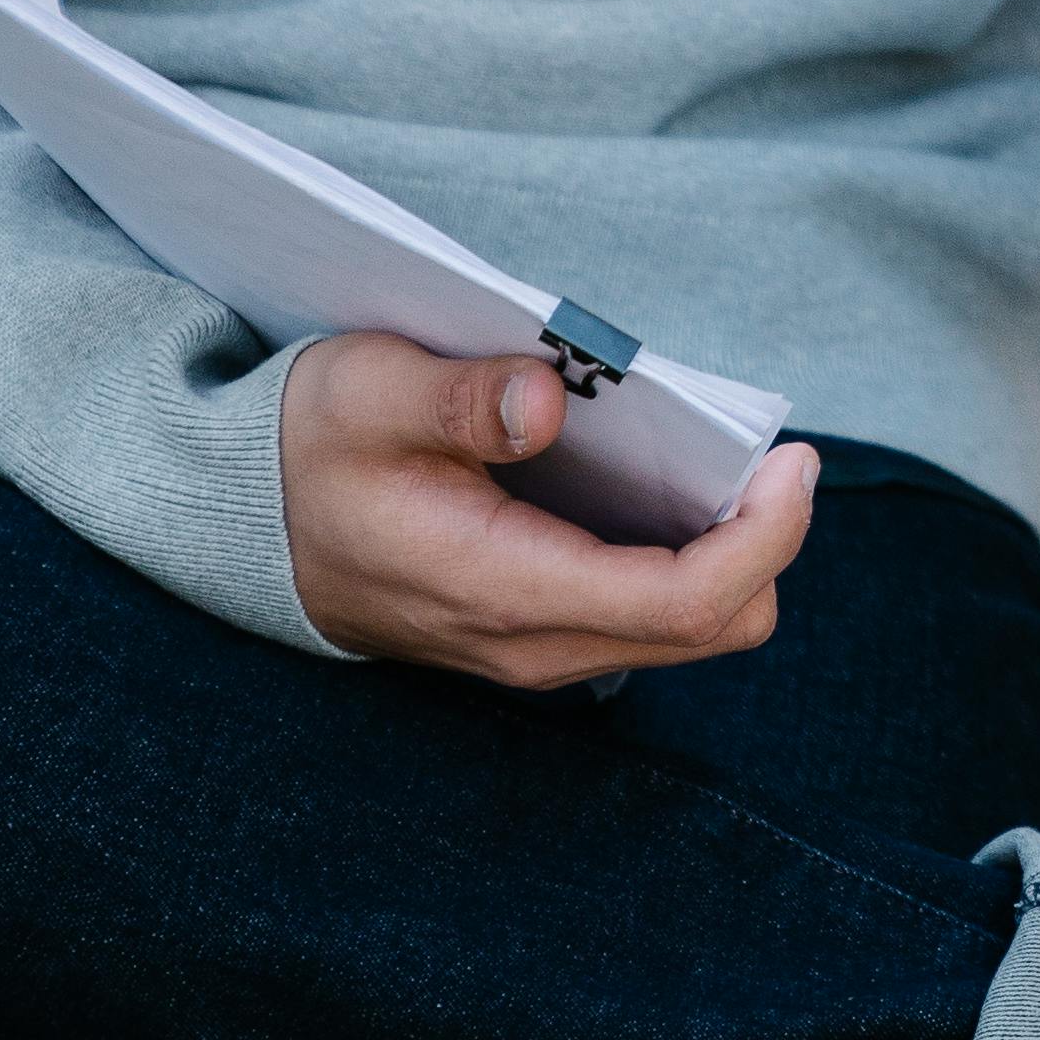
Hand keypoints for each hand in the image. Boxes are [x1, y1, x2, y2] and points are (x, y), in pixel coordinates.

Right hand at [280, 333, 815, 683]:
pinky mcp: (538, 627)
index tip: (794, 457)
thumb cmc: (309, 450)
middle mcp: (534, 642)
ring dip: (731, 548)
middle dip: (766, 541)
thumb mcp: (367, 392)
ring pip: (690, 629)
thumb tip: (551, 395)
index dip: (766, 535)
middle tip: (772, 451)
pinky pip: (650, 612)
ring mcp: (537, 646)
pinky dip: (689, 554)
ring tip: (729, 458)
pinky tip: (673, 480)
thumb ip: (461, 397)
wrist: (245, 524)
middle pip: (711, 627)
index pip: (685, 602)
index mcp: (505, 590)